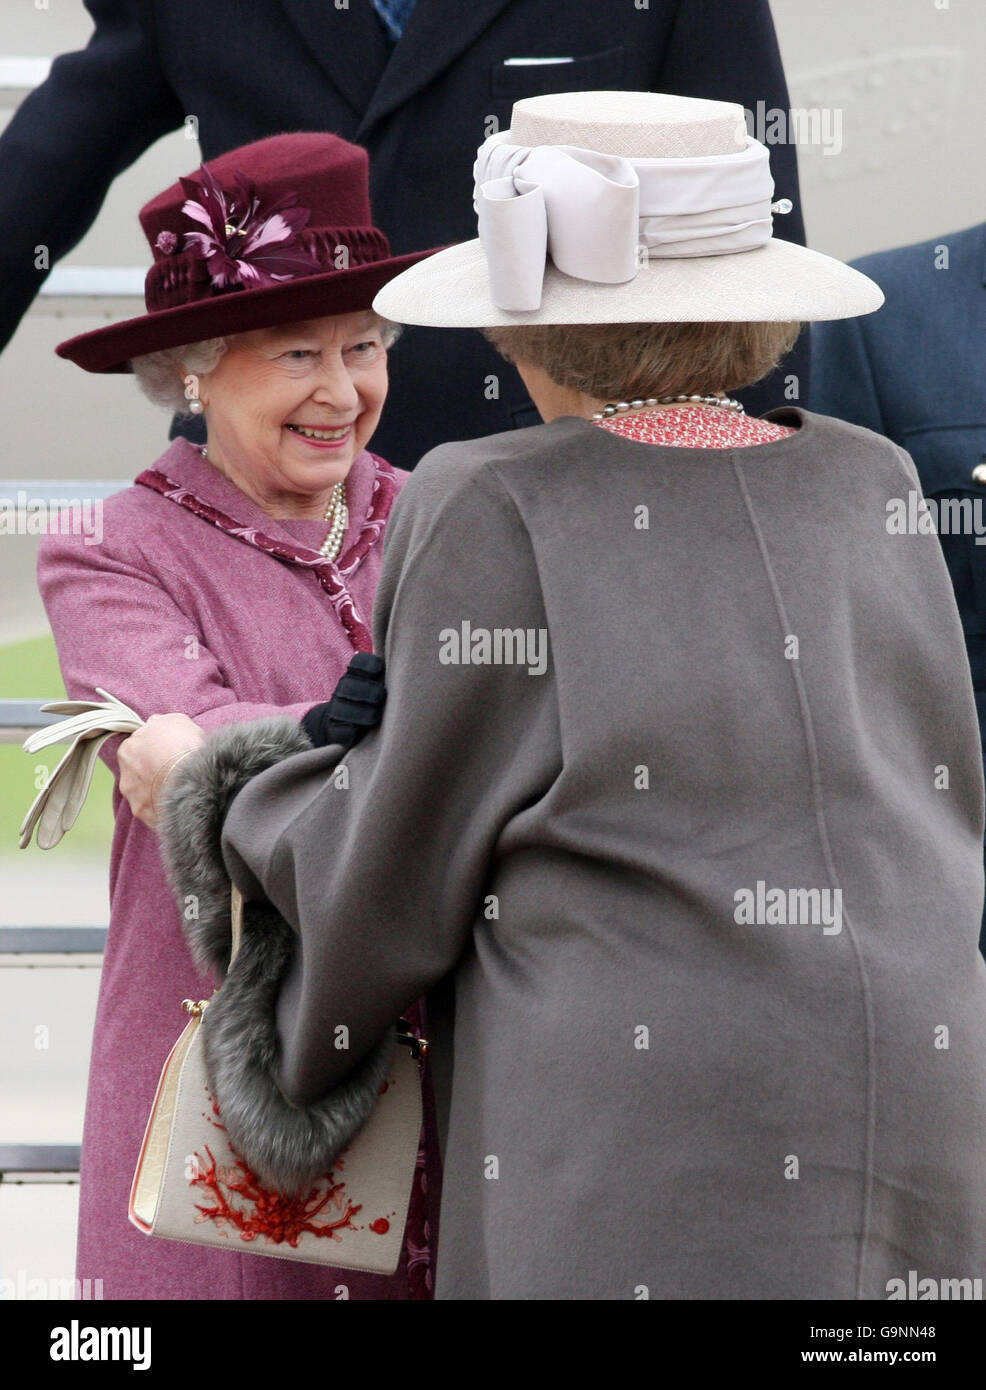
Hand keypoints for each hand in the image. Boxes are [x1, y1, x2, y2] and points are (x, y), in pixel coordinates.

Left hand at [118, 713, 205, 828]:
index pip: (137, 749)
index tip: (168, 753)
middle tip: (174, 772)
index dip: (153, 751)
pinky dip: (166, 810)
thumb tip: (155, 725)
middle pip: (138, 774)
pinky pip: (155, 813)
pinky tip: (181, 805)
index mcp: (127, 749)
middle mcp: (125, 775)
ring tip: (181, 791)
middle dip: (153, 774)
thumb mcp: (175, 720)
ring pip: (145, 795)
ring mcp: (134, 799)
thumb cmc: (183, 745)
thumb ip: (160, 723)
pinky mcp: (146, 817)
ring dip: (158, 793)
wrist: (192, 778)